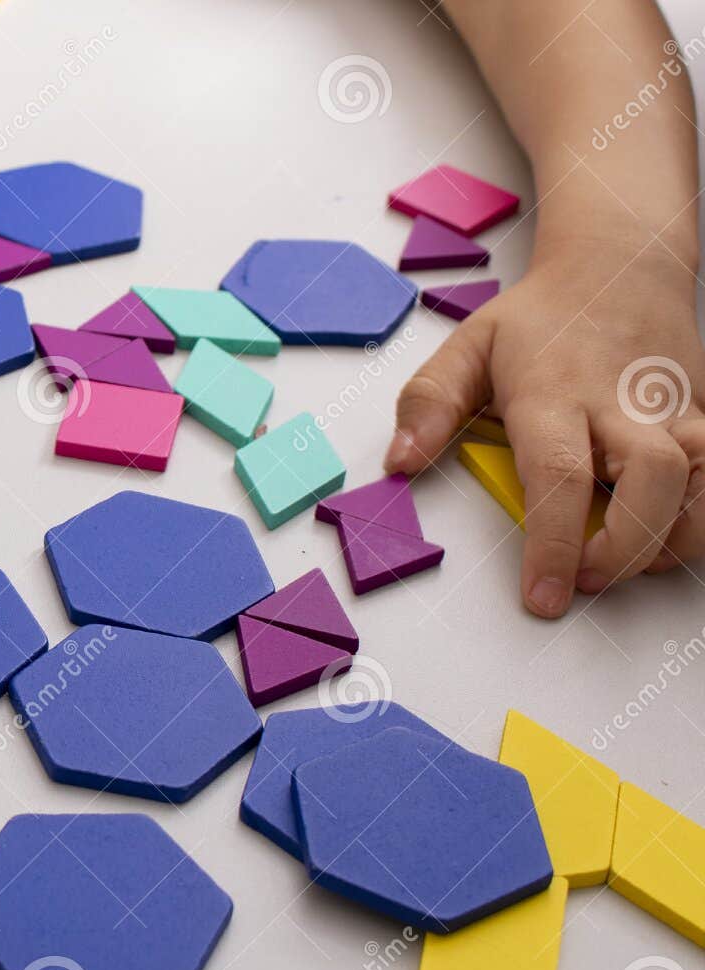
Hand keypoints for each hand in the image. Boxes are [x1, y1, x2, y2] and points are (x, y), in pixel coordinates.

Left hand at [386, 237, 704, 617]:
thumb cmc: (539, 321)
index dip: (555, 543)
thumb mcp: (468, 346)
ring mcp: (673, 411)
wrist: (621, 268)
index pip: (559, 475)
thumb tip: (398, 463)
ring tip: (624, 562)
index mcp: (554, 393)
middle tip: (586, 580)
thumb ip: (429, 404)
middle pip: (652, 481)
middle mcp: (622, 404)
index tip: (544, 597)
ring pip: (704, 485)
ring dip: (673, 540)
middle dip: (626, 548)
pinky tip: (666, 531)